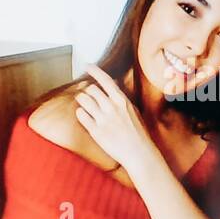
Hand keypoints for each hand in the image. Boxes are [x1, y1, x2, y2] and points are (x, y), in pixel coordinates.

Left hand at [74, 64, 160, 178]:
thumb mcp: (133, 110)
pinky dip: (80, 113)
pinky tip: (85, 116)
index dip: (94, 70)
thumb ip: (120, 98)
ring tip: (86, 105)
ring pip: (83, 100)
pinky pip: (81, 115)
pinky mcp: (95, 131)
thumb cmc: (138, 133)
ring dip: (82, 100)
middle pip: (91, 89)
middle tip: (88, 95)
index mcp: (122, 101)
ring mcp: (103, 119)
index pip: (105, 80)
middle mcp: (111, 108)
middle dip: (87, 90)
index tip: (87, 65)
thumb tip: (112, 85)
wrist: (138, 153)